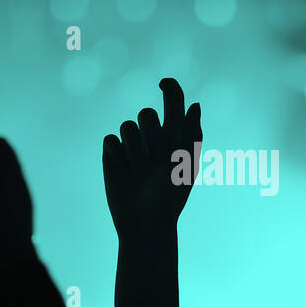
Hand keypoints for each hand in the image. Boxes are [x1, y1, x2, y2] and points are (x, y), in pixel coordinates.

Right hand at [103, 78, 201, 239]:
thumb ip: (191, 133)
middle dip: (151, 133)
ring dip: (134, 147)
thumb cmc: (172, 195)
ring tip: (140, 169)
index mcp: (174, 136)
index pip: (172, 101)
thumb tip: (195, 104)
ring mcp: (130, 146)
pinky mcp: (111, 155)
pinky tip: (123, 169)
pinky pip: (110, 139)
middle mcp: (152, 137)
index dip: (169, 88)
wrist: (147, 221)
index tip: (163, 85)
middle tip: (156, 158)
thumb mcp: (187, 163)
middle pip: (146, 114)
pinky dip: (117, 152)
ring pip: (127, 126)